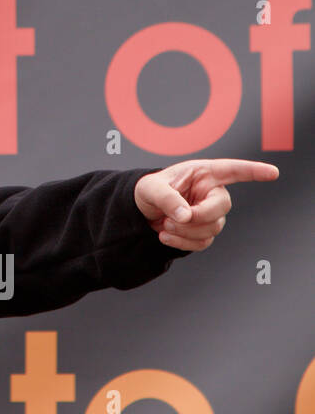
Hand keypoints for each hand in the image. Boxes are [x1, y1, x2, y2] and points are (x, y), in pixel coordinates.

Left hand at [134, 159, 279, 252]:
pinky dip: (183, 242)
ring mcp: (211, 213)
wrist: (141, 211)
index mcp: (202, 174)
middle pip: (222, 207)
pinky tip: (165, 235)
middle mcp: (211, 192)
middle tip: (172, 219)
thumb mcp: (151, 189)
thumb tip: (186, 216)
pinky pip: (203, 243)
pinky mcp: (204, 231)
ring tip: (165, 224)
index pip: (233, 170)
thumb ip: (168, 199)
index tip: (273, 172)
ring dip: (186, 231)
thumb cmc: (147, 191)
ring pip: (213, 228)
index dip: (253, 171)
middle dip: (198, 217)